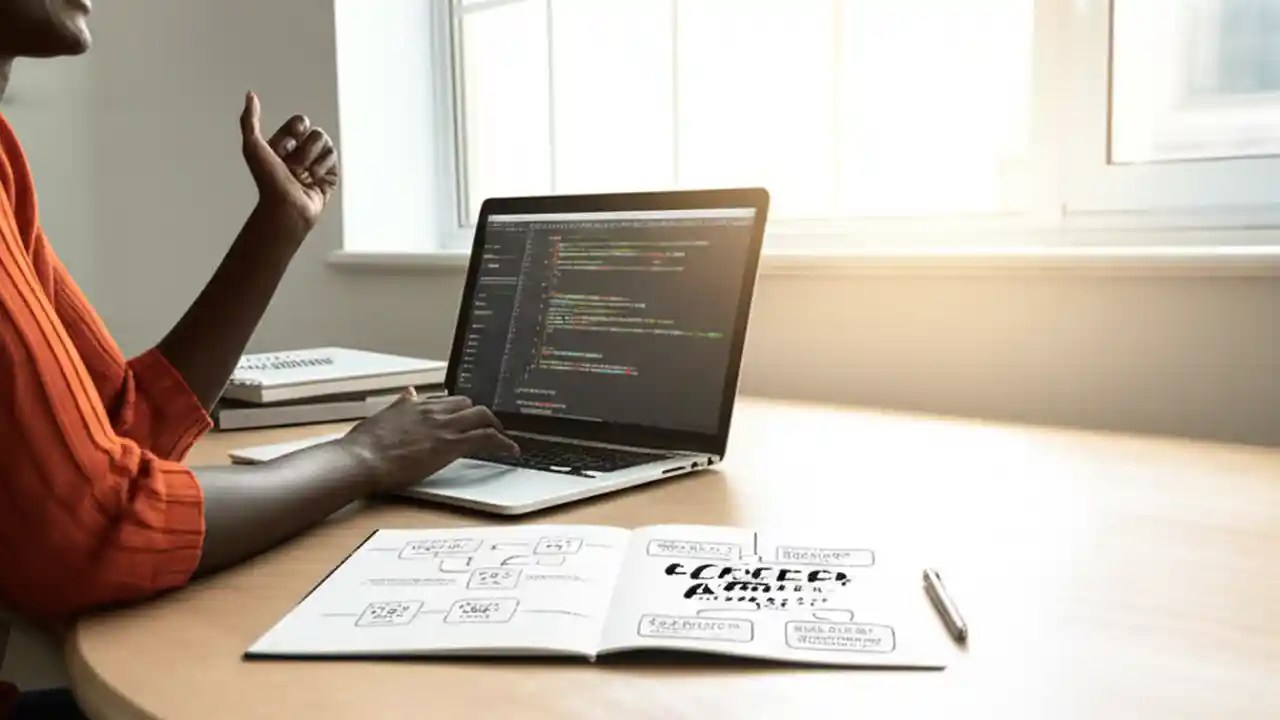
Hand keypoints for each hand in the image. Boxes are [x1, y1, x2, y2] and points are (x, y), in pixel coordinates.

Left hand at [239, 91, 338, 228]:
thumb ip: (249, 119)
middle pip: (314, 132)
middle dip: (303, 149)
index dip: (292, 133)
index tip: (282, 150)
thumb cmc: (267, 180)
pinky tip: (312, 181)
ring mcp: (317, 163)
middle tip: (291, 167)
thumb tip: (250, 94)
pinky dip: (321, 169)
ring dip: (311, 160)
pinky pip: (333, 158)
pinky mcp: (330, 175)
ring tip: (301, 176)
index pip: (300, 122)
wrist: (287, 208)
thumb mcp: (252, 146)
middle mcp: (302, 152)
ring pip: (325, 143)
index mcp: (285, 144)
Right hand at [340, 395, 520, 493]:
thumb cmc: (364, 445)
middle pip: (468, 404)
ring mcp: (443, 426)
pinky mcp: (451, 444)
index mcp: (415, 405)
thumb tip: (407, 393)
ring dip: (495, 425)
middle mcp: (433, 411)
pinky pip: (487, 437)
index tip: (466, 415)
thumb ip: (398, 405)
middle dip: (480, 415)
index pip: (447, 399)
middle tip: (488, 427)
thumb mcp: (381, 417)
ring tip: (503, 437)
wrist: (361, 459)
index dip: (460, 408)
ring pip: (482, 415)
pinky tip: (511, 449)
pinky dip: (503, 442)